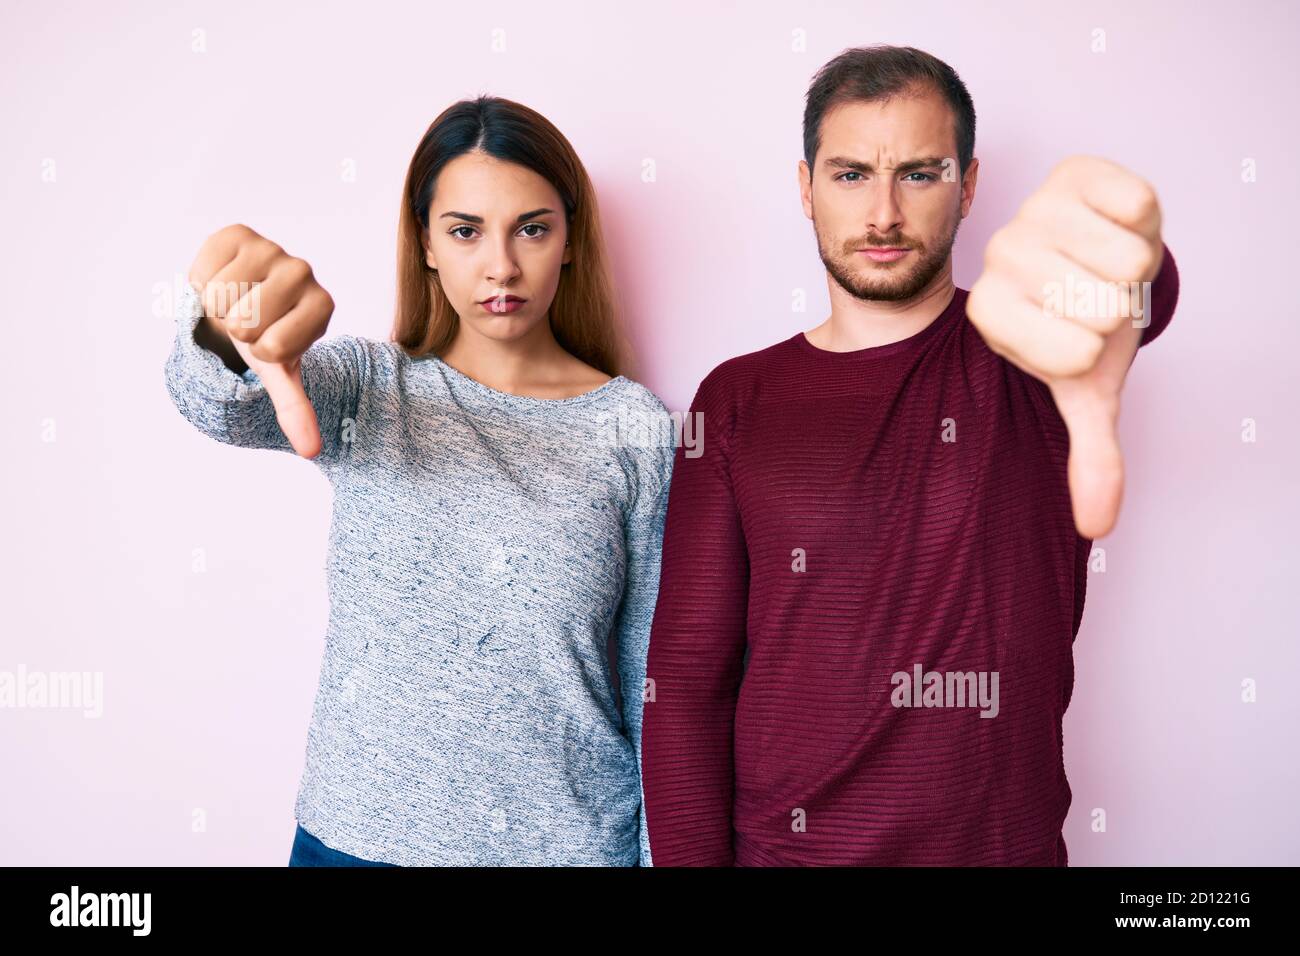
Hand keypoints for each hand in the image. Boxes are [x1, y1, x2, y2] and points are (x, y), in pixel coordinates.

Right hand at [188, 224, 335, 457]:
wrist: (243, 302)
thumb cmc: (266, 337)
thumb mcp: (279, 373)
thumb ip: (296, 408)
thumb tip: (312, 451)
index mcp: (322, 307)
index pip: (273, 347)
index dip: (260, 352)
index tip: (269, 342)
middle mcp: (303, 272)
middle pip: (245, 319)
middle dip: (237, 330)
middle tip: (248, 322)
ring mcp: (272, 248)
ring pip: (221, 296)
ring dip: (217, 307)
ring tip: (235, 302)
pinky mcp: (238, 233)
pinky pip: (202, 270)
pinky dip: (201, 283)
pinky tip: (221, 280)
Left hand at [966, 155, 1163, 538]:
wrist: (1099, 257)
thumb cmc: (1085, 323)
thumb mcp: (1085, 388)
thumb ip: (1087, 452)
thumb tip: (1095, 526)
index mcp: (991, 316)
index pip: (1068, 355)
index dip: (1095, 351)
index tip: (1080, 341)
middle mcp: (998, 259)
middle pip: (1100, 309)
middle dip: (1119, 310)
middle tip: (1096, 300)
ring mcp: (1031, 211)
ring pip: (1122, 260)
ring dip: (1134, 269)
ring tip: (1107, 267)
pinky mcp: (1072, 172)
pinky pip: (1136, 204)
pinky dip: (1145, 224)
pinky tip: (1118, 227)